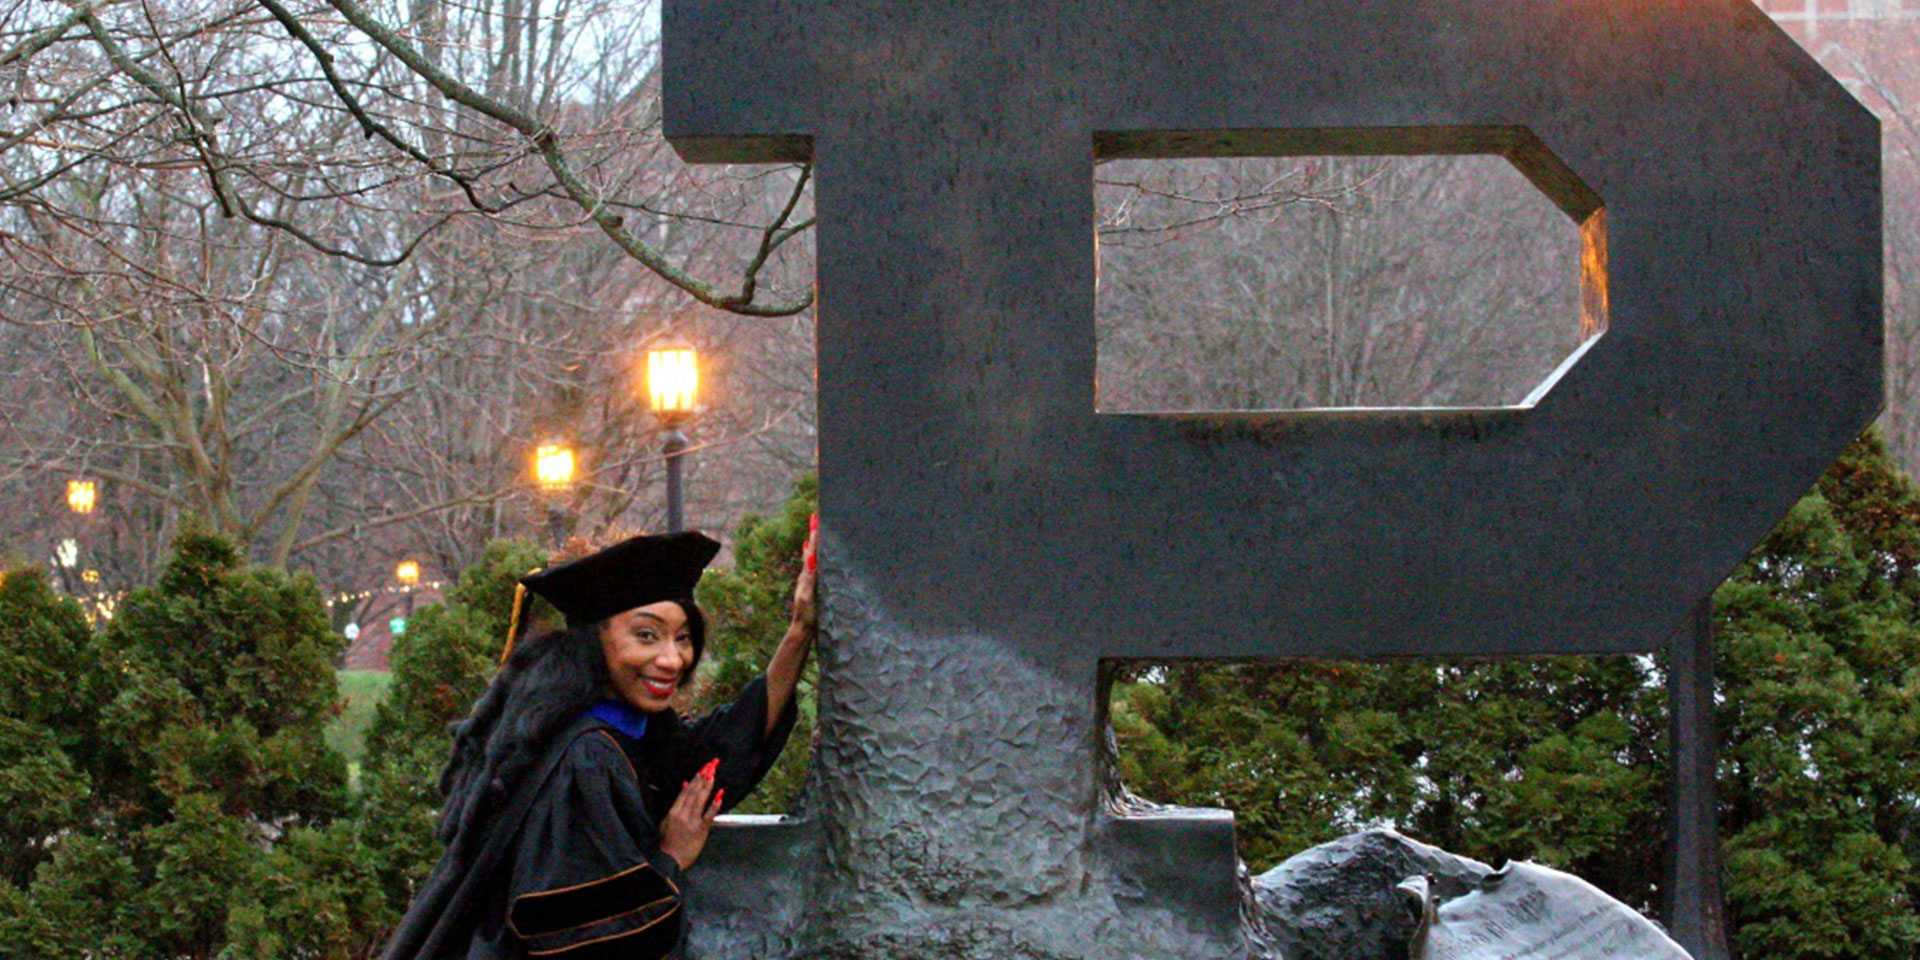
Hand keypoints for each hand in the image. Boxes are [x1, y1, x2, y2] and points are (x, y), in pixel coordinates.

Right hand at [658, 759, 722, 870]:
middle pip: (694, 792)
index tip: (703, 768)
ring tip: (714, 772)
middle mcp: (682, 815)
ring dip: (708, 785)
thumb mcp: (667, 821)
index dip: (695, 778)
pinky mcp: (701, 831)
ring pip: (700, 800)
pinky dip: (715, 804)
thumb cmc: (667, 842)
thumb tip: (684, 785)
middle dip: (703, 777)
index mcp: (673, 812)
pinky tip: (720, 794)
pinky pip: (709, 815)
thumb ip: (677, 804)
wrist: (669, 861)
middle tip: (711, 764)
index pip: (685, 791)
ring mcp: (692, 823)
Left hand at [790, 514, 817, 633]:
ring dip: (814, 542)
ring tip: (815, 530)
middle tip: (815, 518)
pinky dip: (813, 555)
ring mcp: (808, 580)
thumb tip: (811, 557)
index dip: (815, 534)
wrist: (802, 630)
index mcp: (806, 574)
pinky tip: (812, 553)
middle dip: (814, 533)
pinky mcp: (812, 586)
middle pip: (811, 549)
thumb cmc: (806, 615)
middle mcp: (806, 574)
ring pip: (812, 555)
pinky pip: (813, 566)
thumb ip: (809, 577)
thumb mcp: (807, 596)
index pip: (812, 550)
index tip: (816, 518)